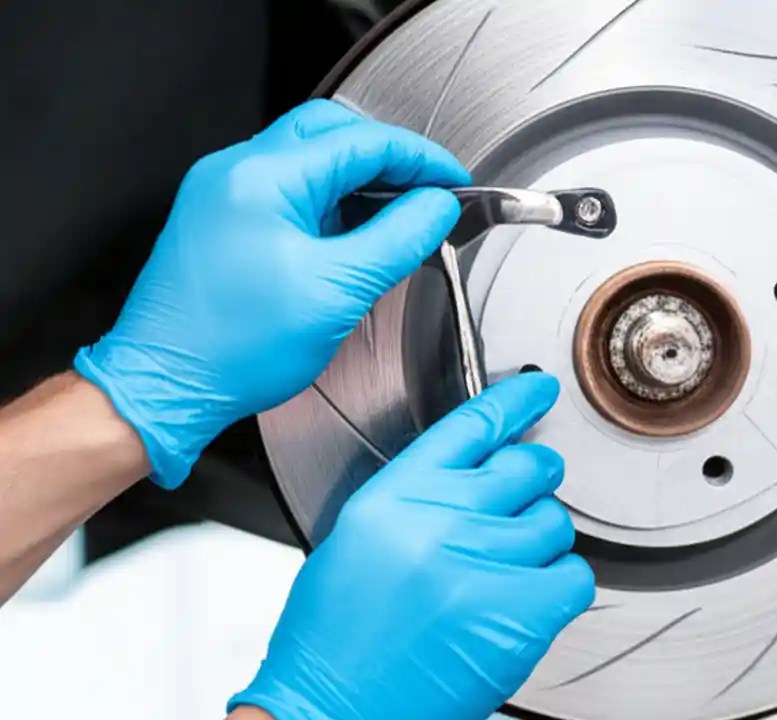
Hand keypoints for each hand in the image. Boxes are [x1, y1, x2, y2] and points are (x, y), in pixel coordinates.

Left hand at [74, 100, 470, 487]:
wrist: (166, 386)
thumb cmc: (232, 348)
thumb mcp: (339, 291)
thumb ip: (398, 238)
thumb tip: (435, 207)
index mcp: (263, 177)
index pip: (363, 141)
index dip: (421, 158)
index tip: (453, 181)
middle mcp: (236, 172)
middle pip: (332, 132)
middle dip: (389, 156)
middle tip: (428, 189)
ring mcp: (223, 194)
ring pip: (308, 158)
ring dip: (358, 179)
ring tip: (396, 217)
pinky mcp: (220, 220)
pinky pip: (286, 190)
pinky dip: (328, 201)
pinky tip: (352, 235)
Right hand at [229, 374, 595, 719]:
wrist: (333, 711)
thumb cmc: (336, 637)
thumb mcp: (359, 539)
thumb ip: (419, 496)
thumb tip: (478, 471)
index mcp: (396, 495)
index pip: (474, 425)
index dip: (517, 401)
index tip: (540, 391)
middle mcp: (443, 520)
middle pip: (528, 466)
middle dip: (534, 479)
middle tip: (521, 504)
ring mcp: (485, 563)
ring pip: (555, 521)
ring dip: (541, 542)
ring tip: (503, 573)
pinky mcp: (520, 612)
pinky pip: (574, 575)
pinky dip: (559, 586)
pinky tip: (525, 601)